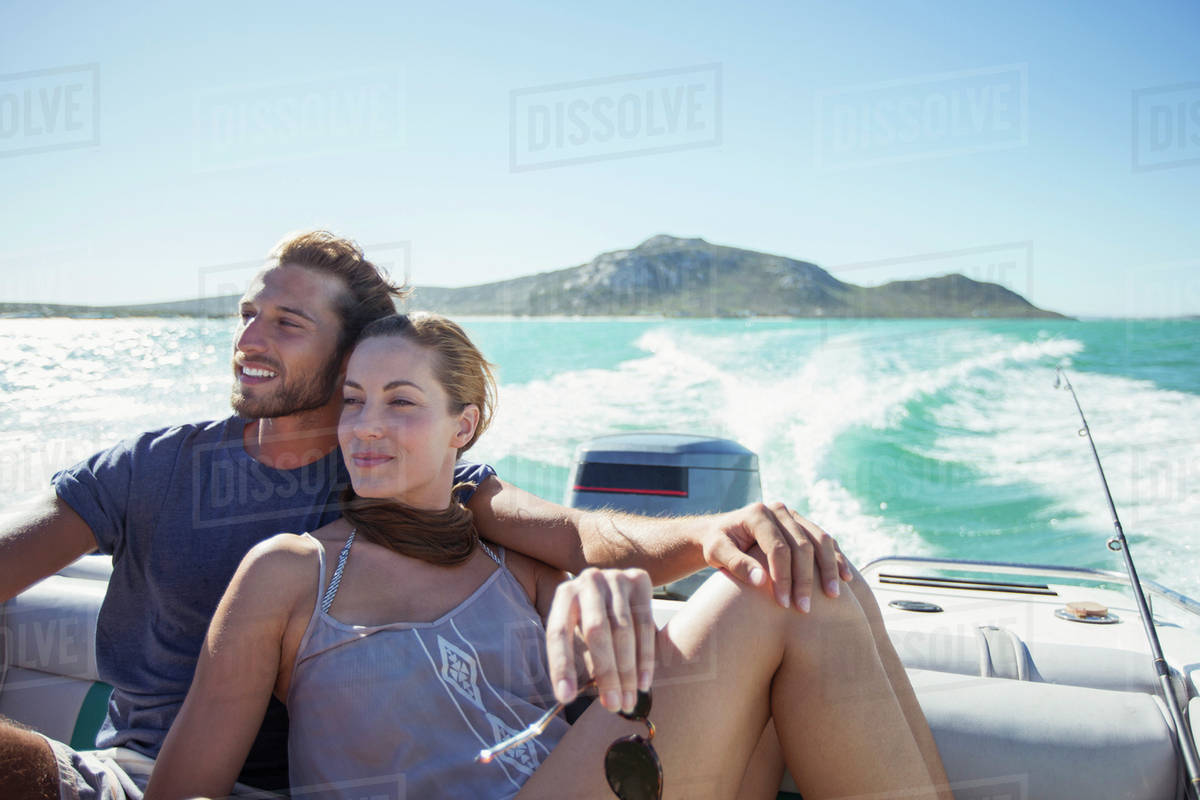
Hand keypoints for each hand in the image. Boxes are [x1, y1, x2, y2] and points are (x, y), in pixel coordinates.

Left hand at [544, 567, 654, 715]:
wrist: (614, 587)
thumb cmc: (591, 621)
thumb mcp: (576, 634)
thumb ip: (575, 658)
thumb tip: (569, 696)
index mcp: (563, 595)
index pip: (558, 632)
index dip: (561, 666)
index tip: (566, 698)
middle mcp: (588, 581)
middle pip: (596, 631)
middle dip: (606, 673)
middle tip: (613, 705)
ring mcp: (615, 578)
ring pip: (624, 630)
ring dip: (628, 671)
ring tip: (629, 701)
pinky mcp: (639, 580)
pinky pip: (645, 623)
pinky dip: (646, 657)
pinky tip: (644, 683)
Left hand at [700, 502, 851, 611]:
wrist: (722, 532)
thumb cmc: (717, 544)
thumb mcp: (717, 552)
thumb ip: (736, 564)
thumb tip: (760, 580)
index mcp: (757, 514)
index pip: (778, 548)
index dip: (784, 577)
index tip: (784, 604)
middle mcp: (779, 511)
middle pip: (801, 545)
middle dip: (805, 579)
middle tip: (805, 608)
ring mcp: (793, 516)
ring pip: (819, 540)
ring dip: (829, 568)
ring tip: (834, 596)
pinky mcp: (803, 525)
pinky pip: (825, 541)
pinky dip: (835, 558)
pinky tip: (845, 578)